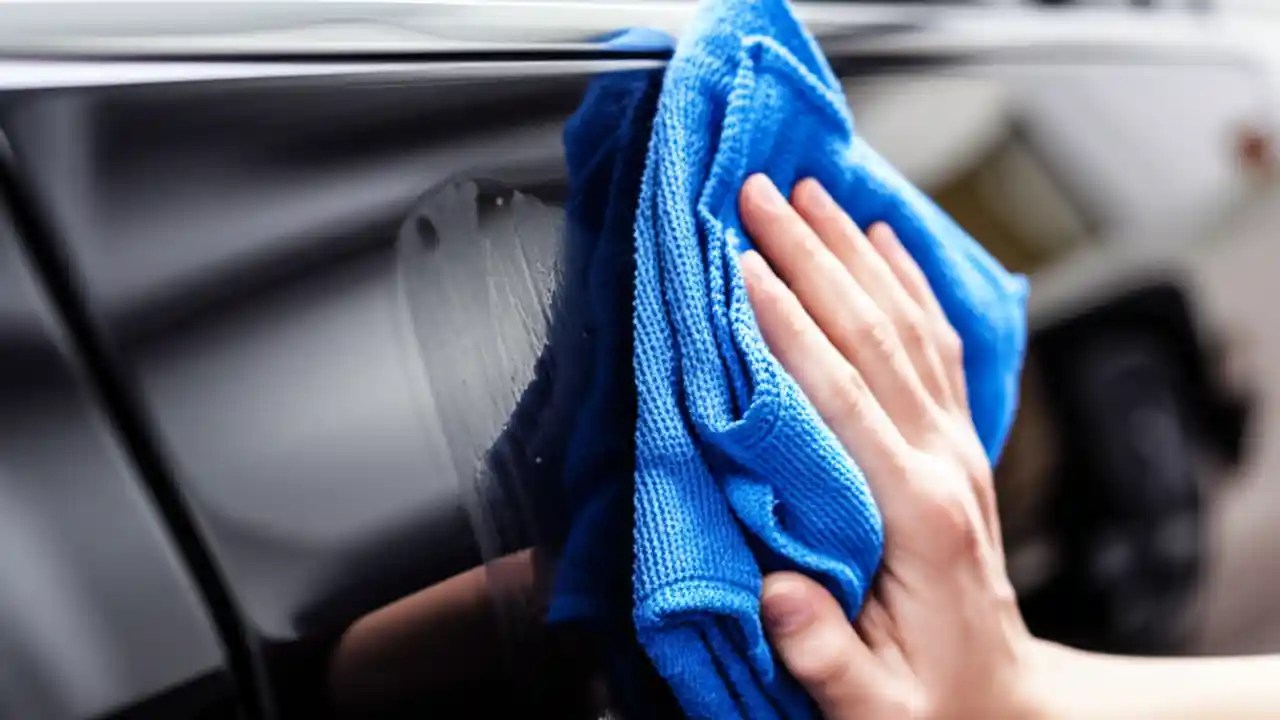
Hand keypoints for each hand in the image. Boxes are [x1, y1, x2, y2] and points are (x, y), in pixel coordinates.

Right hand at [737, 174, 1040, 719]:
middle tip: (757, 194)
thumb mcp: (871, 705)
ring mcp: (957, 445)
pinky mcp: (957, 441)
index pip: (842, 398)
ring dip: (851, 250)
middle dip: (810, 256)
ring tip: (806, 190)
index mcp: (914, 514)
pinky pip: (936, 343)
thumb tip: (779, 593)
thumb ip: (825, 651)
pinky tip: (880, 237)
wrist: (999, 701)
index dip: (789, 328)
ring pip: (904, 323)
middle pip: (872, 335)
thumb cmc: (924, 700)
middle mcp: (942, 462)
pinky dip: (908, 279)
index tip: (741, 268)